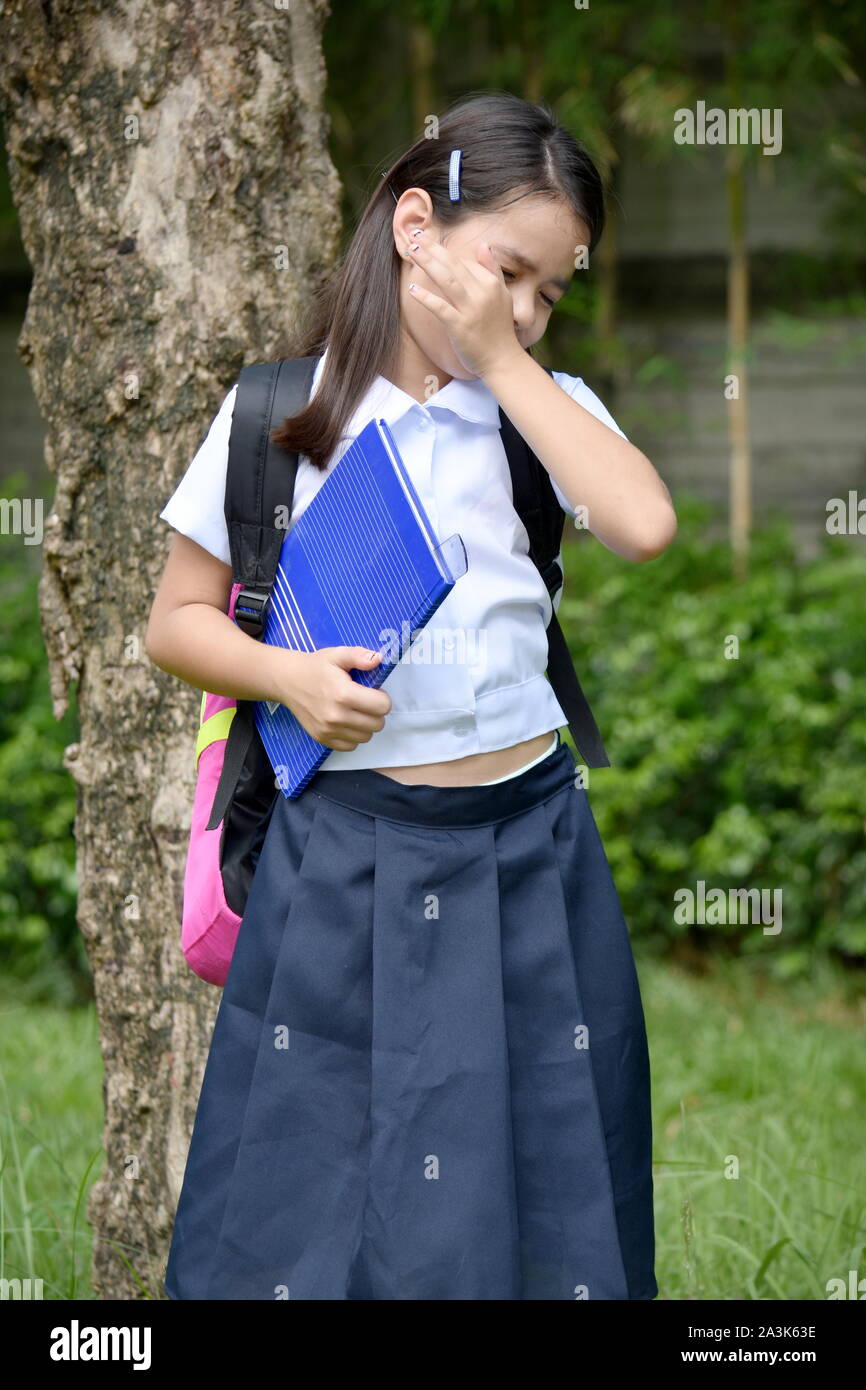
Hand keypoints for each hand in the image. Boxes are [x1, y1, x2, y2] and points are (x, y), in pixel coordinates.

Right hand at [272, 646, 391, 750]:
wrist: (288, 681)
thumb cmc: (315, 667)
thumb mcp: (338, 654)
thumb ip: (359, 656)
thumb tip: (378, 659)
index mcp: (343, 694)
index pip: (383, 707)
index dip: (382, 698)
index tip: (373, 692)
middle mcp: (336, 716)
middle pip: (377, 724)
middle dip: (376, 712)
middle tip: (365, 701)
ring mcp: (328, 730)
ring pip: (366, 737)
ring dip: (365, 725)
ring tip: (355, 711)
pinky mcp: (322, 738)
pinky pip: (350, 746)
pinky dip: (352, 736)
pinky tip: (346, 722)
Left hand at [406, 233, 521, 378]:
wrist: (502, 360)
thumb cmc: (500, 330)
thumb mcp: (503, 295)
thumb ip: (492, 269)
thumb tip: (484, 245)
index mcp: (491, 283)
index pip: (464, 262)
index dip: (444, 251)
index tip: (428, 241)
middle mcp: (481, 293)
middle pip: (453, 265)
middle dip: (434, 248)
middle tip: (415, 234)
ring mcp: (470, 310)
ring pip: (446, 280)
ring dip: (428, 263)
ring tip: (412, 251)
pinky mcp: (459, 327)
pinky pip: (440, 308)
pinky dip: (426, 298)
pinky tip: (412, 289)